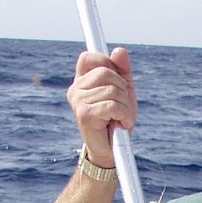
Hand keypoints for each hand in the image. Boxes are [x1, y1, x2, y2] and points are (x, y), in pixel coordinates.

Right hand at [67, 46, 137, 167]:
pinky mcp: (84, 114)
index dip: (106, 62)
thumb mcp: (124, 92)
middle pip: (106, 72)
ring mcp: (77, 101)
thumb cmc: (116, 121)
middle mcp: (76, 89)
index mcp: (81, 81)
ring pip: (112, 90)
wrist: (110, 152)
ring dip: (126, 106)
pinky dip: (124, 115)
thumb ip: (122, 71)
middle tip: (123, 106)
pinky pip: (112, 105)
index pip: (88, 57)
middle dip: (123, 89)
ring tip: (122, 118)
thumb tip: (119, 50)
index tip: (118, 80)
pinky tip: (121, 124)